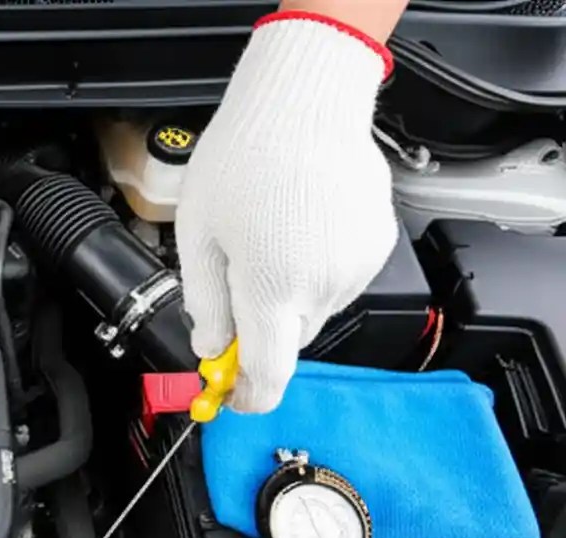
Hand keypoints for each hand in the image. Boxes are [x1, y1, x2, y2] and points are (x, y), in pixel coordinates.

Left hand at [176, 12, 397, 411]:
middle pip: (287, 341)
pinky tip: (296, 227)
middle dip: (259, 330)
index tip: (230, 398)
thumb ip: (204, 302)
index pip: (268, 375)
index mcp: (272, 290)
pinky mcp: (377, 246)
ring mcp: (355, 267)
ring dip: (287, 294)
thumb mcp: (197, 236)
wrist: (303, 102)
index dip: (246, 396)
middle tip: (233, 287)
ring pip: (313, 310)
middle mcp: (321, 287)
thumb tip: (210, 348)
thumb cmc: (243, 158)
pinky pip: (338, 279)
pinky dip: (315, 267)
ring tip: (267, 238)